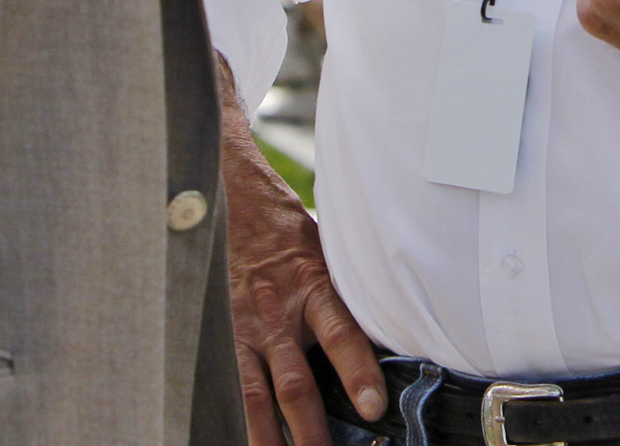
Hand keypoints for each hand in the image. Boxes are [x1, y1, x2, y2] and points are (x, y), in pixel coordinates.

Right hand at [217, 63, 381, 445]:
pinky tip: (244, 438)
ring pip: (257, 396)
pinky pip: (228, 385)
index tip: (372, 407)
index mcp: (312, 288)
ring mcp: (244, 331)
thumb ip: (352, 290)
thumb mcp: (330, 250)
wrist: (230, 198)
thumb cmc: (288, 229)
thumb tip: (398, 319)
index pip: (340, 335)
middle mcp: (278, 316)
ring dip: (271, 437)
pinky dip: (236, 416)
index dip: (357, 371)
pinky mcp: (221, 338)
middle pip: (296, 384)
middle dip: (311, 430)